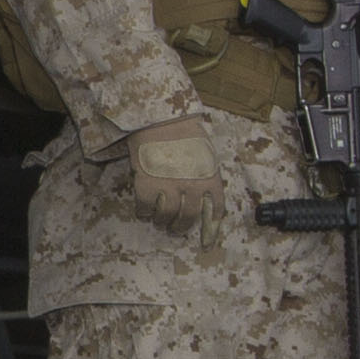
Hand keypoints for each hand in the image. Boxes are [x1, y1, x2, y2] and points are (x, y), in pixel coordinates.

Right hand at [125, 115, 222, 230]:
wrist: (161, 118)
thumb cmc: (185, 132)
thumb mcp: (206, 155)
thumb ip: (207, 176)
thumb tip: (205, 196)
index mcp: (210, 179)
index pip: (215, 210)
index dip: (211, 228)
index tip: (206, 241)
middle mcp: (192, 187)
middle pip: (187, 218)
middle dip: (180, 226)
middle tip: (175, 228)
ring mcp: (169, 187)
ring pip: (166, 217)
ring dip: (162, 221)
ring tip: (159, 220)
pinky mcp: (147, 185)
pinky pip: (145, 208)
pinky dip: (143, 212)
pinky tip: (144, 209)